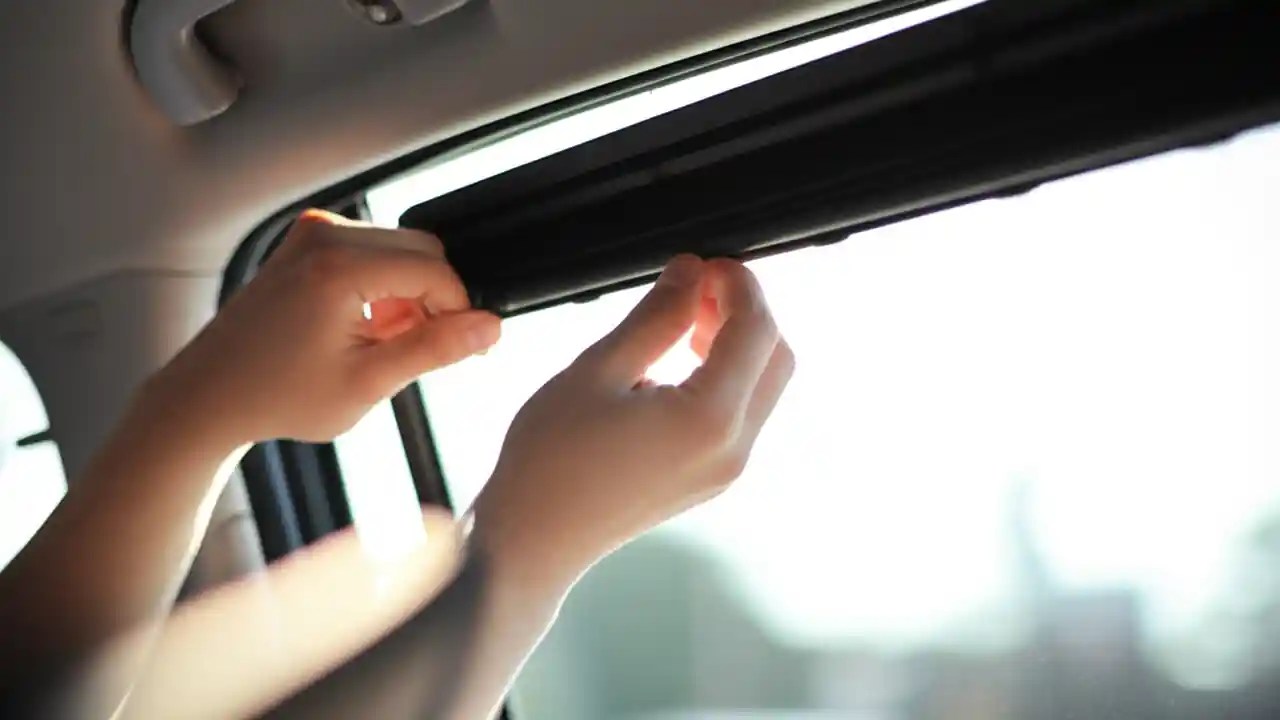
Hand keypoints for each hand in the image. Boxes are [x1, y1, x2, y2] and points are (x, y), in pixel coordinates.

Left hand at [150, 209, 499, 443]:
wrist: (210, 394)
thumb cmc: (279, 396)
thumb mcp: (368, 383)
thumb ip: (435, 349)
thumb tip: (490, 327)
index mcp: (338, 267)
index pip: (436, 272)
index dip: (460, 313)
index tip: (465, 351)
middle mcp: (324, 236)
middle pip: (423, 251)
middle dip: (436, 301)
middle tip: (426, 352)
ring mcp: (312, 233)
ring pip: (401, 250)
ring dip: (410, 295)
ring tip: (387, 345)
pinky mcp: (306, 240)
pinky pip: (373, 251)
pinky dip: (384, 286)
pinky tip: (367, 329)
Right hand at [473, 256, 793, 589]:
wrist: (534, 539)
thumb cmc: (550, 459)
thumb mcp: (599, 370)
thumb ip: (656, 317)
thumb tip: (692, 271)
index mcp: (709, 420)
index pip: (757, 331)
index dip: (739, 284)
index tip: (705, 262)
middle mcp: (733, 449)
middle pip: (776, 358)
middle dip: (746, 312)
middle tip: (696, 287)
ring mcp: (727, 470)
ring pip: (764, 386)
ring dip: (738, 343)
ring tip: (684, 319)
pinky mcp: (712, 478)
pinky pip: (742, 414)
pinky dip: (726, 376)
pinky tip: (679, 359)